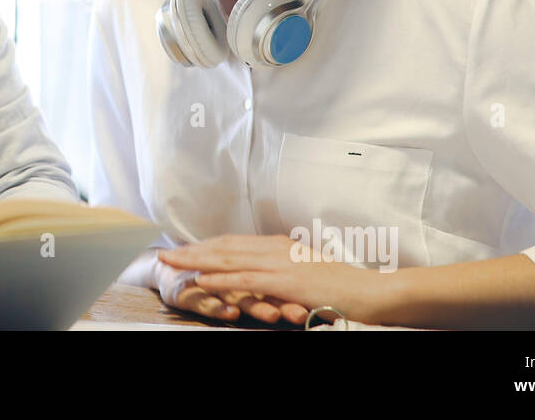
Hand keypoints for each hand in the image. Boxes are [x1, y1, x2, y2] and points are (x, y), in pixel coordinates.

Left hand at [159, 234, 386, 325]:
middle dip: (192, 250)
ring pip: (229, 259)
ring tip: (171, 263)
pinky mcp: (286, 281)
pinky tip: (201, 279)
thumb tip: (261, 279)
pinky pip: (246, 279)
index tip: (182, 250)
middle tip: (164, 253)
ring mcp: (280, 263)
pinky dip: (221, 278)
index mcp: (279, 246)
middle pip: (224, 247)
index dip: (205, 246)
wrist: (371, 292)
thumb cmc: (341, 288)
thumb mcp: (304, 275)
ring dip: (197, 260)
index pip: (233, 243)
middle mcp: (276, 249)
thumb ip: (280, 273)